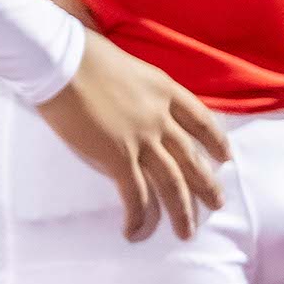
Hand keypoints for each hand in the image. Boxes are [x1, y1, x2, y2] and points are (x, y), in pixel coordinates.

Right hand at [36, 31, 230, 238]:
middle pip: (192, 158)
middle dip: (206, 185)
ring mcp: (141, 139)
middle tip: (216, 204)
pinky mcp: (116, 157)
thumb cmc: (78, 52)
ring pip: (172, 184)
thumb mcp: (123, 61)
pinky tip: (135, 232)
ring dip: (181, 211)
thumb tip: (121, 91)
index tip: (225, 156)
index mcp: (163, 90)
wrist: (58, 59)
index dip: (216, 141)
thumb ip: (132, 83)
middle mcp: (160, 118)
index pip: (201, 120)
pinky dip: (139, 217)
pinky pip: (136, 195)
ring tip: (187, 231)